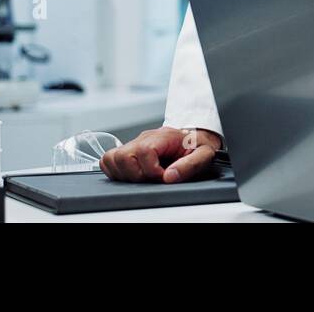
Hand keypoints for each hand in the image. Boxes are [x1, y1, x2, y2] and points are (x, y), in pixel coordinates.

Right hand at [100, 126, 222, 183]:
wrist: (195, 139)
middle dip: (136, 174)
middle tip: (152, 177)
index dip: (151, 169)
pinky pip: (109, 160)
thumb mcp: (204, 154)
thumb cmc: (197, 146)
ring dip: (124, 174)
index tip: (163, 176)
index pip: (144, 150)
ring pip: (111, 158)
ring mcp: (134, 143)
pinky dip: (116, 171)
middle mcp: (144, 138)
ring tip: (143, 177)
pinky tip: (134, 175)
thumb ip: (190, 165)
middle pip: (122, 156)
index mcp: (163, 136)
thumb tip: (169, 177)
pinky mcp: (128, 151)